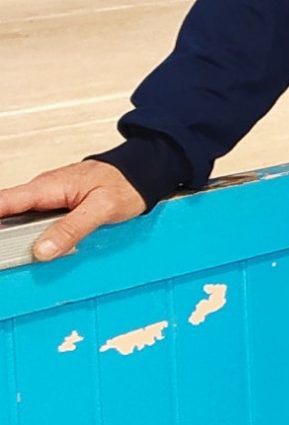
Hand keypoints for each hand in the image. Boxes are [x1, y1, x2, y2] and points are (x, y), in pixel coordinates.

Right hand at [0, 159, 146, 260]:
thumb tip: (42, 250)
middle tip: (6, 253)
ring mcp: (47, 197)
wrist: (139, 172)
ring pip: (18, 217)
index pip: (4, 201)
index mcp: (48, 187)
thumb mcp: (101, 209)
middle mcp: (42, 190)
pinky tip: (33, 245)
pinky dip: (28, 232)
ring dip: (13, 233)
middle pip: (6, 212)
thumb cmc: (123, 183)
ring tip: (13, 252)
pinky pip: (34, 218)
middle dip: (2, 231)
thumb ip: (71, 229)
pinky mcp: (55, 205)